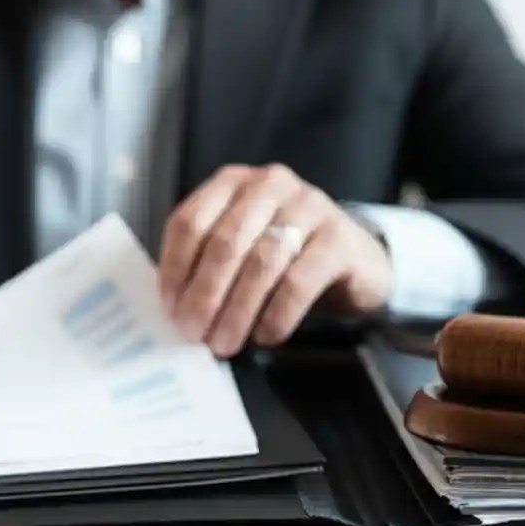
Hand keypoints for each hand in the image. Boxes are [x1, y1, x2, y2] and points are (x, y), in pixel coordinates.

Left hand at [158, 164, 391, 356]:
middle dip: (205, 295)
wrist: (355, 261)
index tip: (170, 309)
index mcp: (233, 183)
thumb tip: (174, 308)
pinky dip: (276, 315)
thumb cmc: (285, 257)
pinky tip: (265, 336)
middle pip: (225, 243)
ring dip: (237, 311)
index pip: (191, 222)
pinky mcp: (339, 238)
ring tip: (225, 343)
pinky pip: (299, 282)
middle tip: (194, 333)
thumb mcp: (241, 248)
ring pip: (261, 263)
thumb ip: (206, 263)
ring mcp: (309, 207)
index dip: (175, 269)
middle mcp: (270, 184)